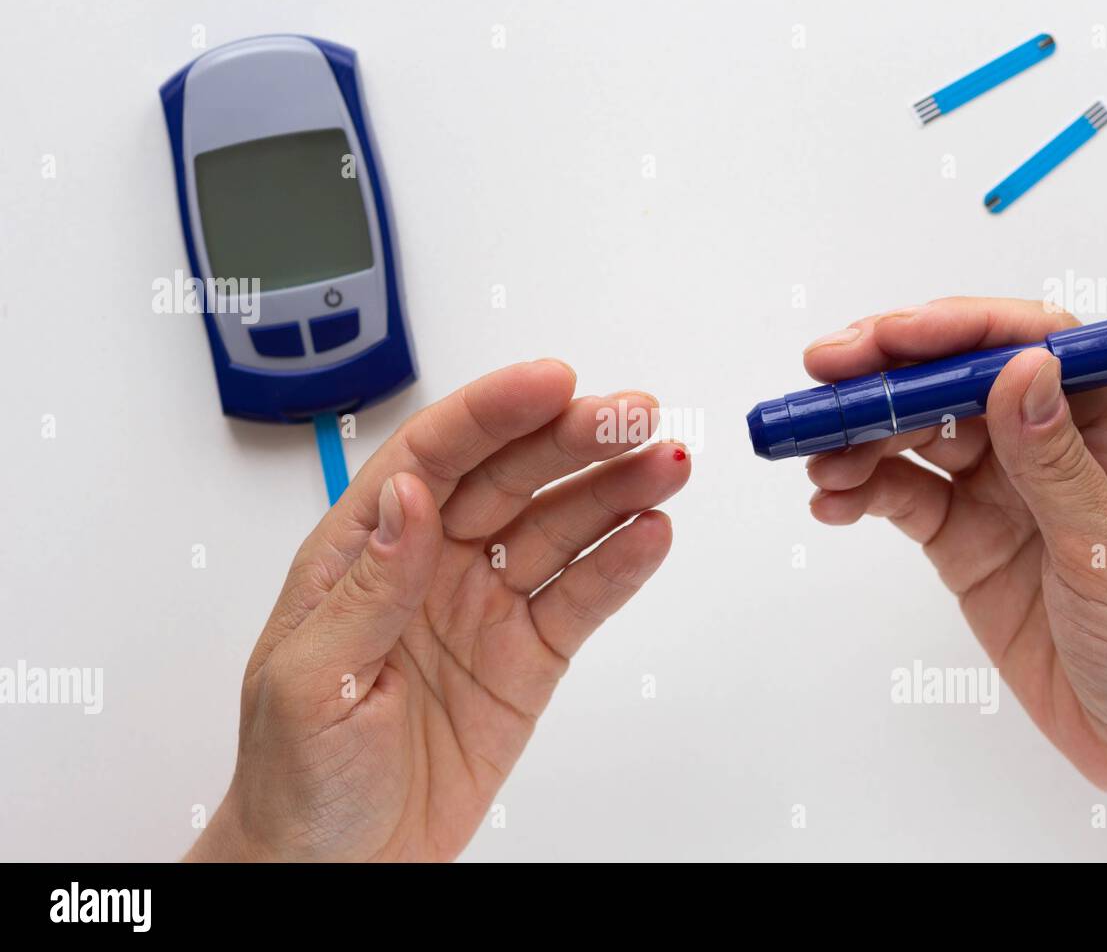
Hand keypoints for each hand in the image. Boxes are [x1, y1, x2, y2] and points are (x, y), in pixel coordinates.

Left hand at [186, 360, 689, 860]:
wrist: (339, 868)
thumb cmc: (297, 776)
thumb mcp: (309, 679)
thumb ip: (369, 587)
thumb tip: (409, 499)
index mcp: (363, 551)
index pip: (433, 457)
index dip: (494, 413)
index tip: (551, 383)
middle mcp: (430, 564)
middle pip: (511, 478)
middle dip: (574, 440)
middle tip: (634, 416)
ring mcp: (484, 606)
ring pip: (558, 528)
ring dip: (614, 491)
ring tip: (665, 465)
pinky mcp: (527, 657)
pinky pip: (580, 598)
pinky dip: (620, 565)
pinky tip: (650, 533)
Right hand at [803, 297, 1106, 859]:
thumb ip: (1057, 465)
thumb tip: (1018, 367)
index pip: (1030, 349)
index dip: (955, 333)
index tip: (888, 339)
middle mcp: (1051, 450)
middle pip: (958, 385)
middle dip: (888, 377)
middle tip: (822, 378)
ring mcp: (1004, 496)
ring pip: (920, 440)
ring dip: (862, 438)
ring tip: (816, 458)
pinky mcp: (967, 544)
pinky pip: (904, 500)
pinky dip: (861, 495)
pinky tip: (830, 503)